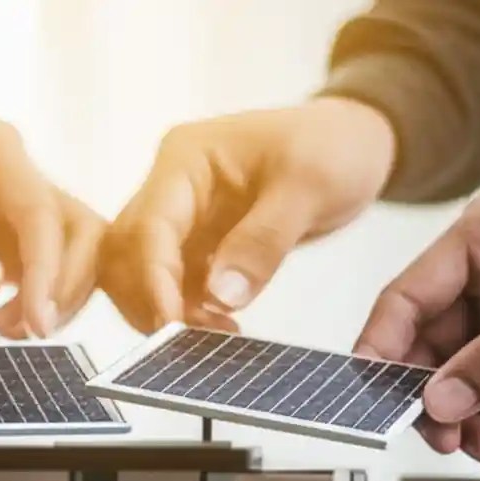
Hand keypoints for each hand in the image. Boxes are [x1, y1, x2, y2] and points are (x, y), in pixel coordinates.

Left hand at [0, 120, 105, 339]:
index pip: (43, 214)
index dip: (48, 271)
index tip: (36, 323)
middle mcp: (22, 177)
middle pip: (83, 234)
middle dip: (62, 289)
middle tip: (21, 333)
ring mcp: (23, 213)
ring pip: (77, 260)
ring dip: (50, 306)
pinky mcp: (17, 246)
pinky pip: (48, 283)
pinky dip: (28, 315)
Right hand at [101, 97, 395, 332]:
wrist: (354, 141)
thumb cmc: (332, 146)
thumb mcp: (309, 184)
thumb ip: (264, 239)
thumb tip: (221, 297)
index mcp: (185, 160)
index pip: (148, 225)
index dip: (153, 279)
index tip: (171, 324)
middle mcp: (171, 190)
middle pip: (125, 254)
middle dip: (149, 301)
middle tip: (192, 339)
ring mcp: (181, 221)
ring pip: (139, 276)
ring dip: (165, 312)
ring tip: (216, 336)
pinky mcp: (197, 248)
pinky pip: (174, 287)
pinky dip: (186, 314)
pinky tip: (221, 330)